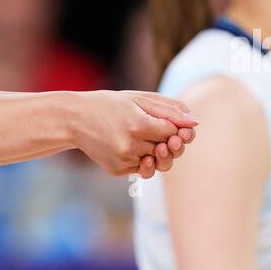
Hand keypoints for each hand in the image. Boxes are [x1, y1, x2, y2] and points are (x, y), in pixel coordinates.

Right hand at [71, 90, 198, 177]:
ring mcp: (123, 160)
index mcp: (138, 125)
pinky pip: (141, 169)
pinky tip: (129, 146)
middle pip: (167, 151)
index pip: (173, 132)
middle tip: (163, 134)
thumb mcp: (138, 99)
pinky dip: (142, 159)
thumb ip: (169, 109)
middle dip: (169, 142)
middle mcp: (130, 146)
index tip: (169, 122)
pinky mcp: (117, 170)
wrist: (75, 120)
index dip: (176, 128)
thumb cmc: (109, 105)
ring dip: (156, 153)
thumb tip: (195, 122)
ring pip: (156, 163)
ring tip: (147, 141)